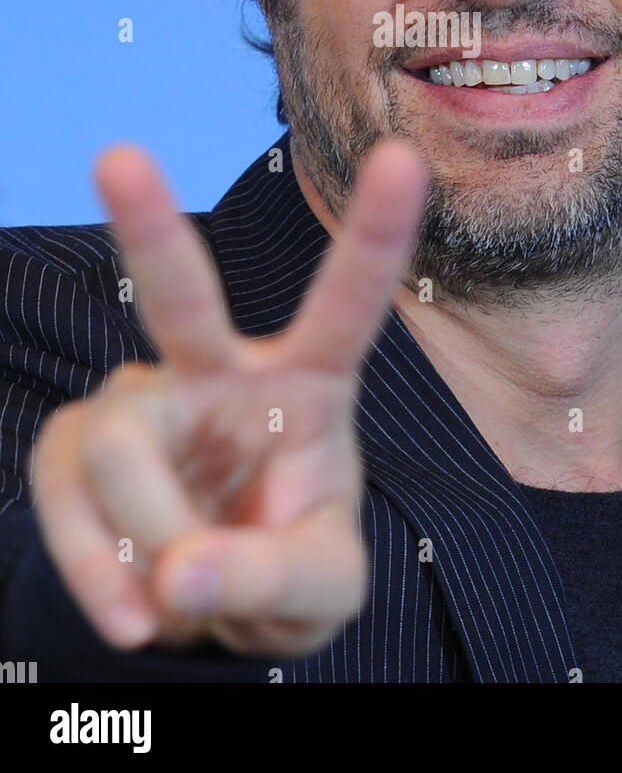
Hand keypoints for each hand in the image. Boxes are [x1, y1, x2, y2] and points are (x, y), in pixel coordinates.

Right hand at [30, 138, 427, 657]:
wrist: (210, 599)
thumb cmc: (288, 563)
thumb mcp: (321, 588)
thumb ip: (273, 579)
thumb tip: (179, 573)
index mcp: (309, 383)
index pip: (347, 304)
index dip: (374, 235)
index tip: (400, 156)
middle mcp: (220, 372)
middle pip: (182, 299)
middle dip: (147, 228)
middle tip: (118, 157)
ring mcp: (141, 404)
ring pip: (122, 448)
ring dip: (154, 537)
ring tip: (182, 598)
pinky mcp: (73, 448)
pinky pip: (69, 503)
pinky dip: (98, 575)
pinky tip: (136, 617)